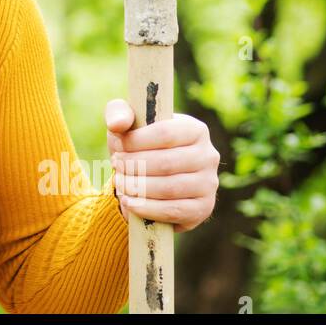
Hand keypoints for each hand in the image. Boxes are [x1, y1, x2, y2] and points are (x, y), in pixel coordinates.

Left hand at [104, 98, 219, 233]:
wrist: (150, 178)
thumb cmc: (138, 144)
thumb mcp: (127, 124)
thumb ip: (119, 113)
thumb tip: (117, 124)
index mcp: (195, 129)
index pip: (165, 133)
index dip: (136, 142)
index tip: (117, 148)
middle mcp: (208, 156)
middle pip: (166, 163)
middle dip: (134, 166)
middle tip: (116, 166)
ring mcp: (208, 184)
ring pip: (169, 188)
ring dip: (137, 187)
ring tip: (120, 183)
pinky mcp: (203, 208)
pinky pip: (173, 211)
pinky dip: (147, 208)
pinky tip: (129, 202)